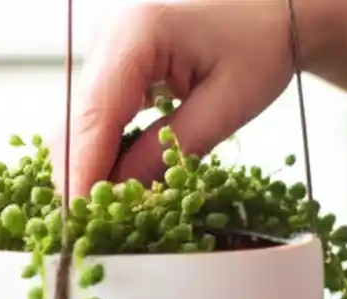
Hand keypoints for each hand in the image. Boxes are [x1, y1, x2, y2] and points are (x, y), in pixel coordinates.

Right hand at [57, 0, 323, 195]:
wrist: (272, 11)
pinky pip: (93, 115)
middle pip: (74, 121)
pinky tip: (117, 181)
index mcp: (136, 33)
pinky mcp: (110, 63)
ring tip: (109, 212)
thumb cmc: (261, 45)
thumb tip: (124, 196)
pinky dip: (101, 151)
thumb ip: (171, 151)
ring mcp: (105, 47)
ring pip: (78, 122)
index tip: (80, 220)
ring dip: (89, 167)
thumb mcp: (226, 105)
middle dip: (80, 176)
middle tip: (94, 228)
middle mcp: (109, 34)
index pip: (94, 116)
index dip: (82, 172)